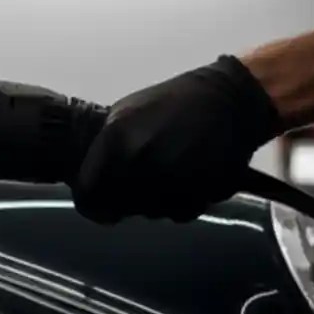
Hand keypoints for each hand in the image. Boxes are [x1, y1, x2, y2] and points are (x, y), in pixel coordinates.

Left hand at [72, 55, 281, 222]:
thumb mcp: (125, 114)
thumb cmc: (171, 104)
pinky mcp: (202, 191)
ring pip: (149, 213)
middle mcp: (141, 162)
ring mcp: (173, 178)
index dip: (90, 202)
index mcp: (116, 140)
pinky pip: (180, 214)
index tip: (96, 203)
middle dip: (123, 202)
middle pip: (118, 207)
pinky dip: (181, 204)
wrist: (230, 99)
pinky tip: (188, 181)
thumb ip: (103, 149)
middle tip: (136, 186)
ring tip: (166, 175)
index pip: (88, 193)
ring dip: (153, 203)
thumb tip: (84, 180)